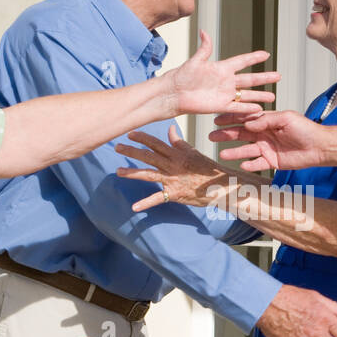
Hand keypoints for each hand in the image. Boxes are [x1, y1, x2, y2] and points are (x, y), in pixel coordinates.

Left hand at [116, 126, 230, 211]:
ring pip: (149, 174)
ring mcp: (173, 180)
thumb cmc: (207, 168)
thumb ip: (179, 142)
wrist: (221, 185)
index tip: (129, 133)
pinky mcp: (174, 194)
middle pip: (148, 156)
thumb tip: (170, 128)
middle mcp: (173, 165)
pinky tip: (134, 207)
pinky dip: (145, 204)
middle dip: (131, 152)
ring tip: (118, 172)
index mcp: (177, 154)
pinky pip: (158, 199)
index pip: (156, 143)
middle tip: (116, 147)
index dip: (142, 138)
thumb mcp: (193, 152)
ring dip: (132, 173)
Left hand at [165, 30, 278, 118]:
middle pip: (250, 79)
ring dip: (260, 95)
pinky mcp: (220, 106)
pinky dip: (248, 109)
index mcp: (221, 68)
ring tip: (273, 96)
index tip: (266, 54)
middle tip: (278, 76)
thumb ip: (204, 48)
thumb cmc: (181, 76)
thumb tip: (204, 32)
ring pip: (247, 95)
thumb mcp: (195, 61)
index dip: (254, 58)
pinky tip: (259, 109)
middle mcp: (226, 81)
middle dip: (264, 78)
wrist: (173, 93)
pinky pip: (237, 108)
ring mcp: (224, 94)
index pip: (242, 61)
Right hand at [209, 109, 328, 171]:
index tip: (217, 120)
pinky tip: (242, 165)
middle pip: (240, 135)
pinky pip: (257, 164)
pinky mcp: (272, 162)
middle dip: (226, 135)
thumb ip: (265, 120)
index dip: (231, 119)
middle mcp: (263, 135)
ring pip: (246, 150)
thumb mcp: (285, 118)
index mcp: (266, 122)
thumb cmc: (305, 129)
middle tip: (211, 136)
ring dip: (234, 152)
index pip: (244, 119)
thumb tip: (247, 124)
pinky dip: (250, 165)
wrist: (319, 146)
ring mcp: (266, 149)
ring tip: (222, 154)